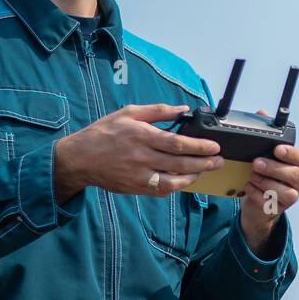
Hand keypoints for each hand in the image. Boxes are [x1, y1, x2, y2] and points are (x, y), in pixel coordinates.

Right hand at [53, 104, 224, 203]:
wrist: (79, 158)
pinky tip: (184, 180)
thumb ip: (157, 111)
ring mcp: (138, 175)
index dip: (199, 146)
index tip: (215, 146)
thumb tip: (183, 109)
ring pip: (173, 181)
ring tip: (204, 170)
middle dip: (204, 163)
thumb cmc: (104, 132)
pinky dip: (176, 186)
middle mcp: (141, 157)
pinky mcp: (135, 187)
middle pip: (180, 163)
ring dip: (193, 177)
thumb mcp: (128, 113)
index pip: (177, 143)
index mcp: (141, 135)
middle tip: (219, 161)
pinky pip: (161, 190)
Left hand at [239, 110, 298, 254]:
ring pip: (286, 192)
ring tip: (251, 177)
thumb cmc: (263, 174)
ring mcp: (291, 197)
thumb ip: (265, 135)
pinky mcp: (279, 210)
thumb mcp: (264, 154)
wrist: (258, 204)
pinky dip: (257, 195)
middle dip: (274, 168)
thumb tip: (262, 113)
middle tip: (256, 163)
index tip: (277, 149)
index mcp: (298, 165)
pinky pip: (271, 204)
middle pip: (295, 175)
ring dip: (265, 183)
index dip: (291, 153)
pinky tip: (248, 188)